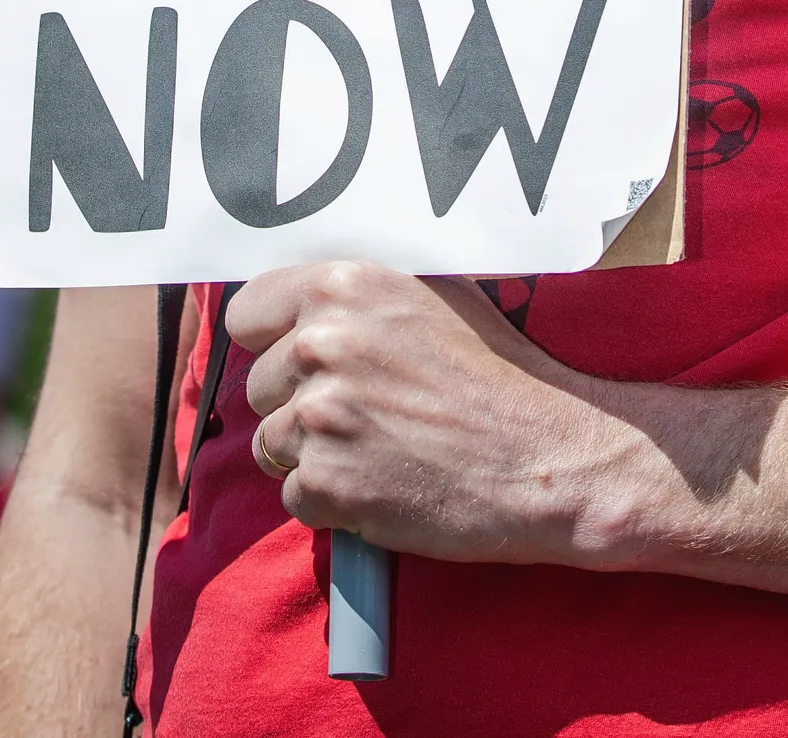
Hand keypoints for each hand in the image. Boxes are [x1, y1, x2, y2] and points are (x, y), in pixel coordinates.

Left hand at [226, 263, 627, 562]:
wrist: (543, 454)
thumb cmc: (497, 372)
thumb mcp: (434, 295)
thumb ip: (363, 293)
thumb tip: (306, 299)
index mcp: (343, 286)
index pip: (245, 313)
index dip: (271, 340)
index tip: (300, 360)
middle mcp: (321, 344)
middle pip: (258, 386)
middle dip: (297, 404)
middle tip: (364, 414)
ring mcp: (320, 417)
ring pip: (270, 445)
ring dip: (313, 455)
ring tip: (378, 450)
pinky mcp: (326, 484)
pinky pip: (294, 497)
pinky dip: (330, 502)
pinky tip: (382, 484)